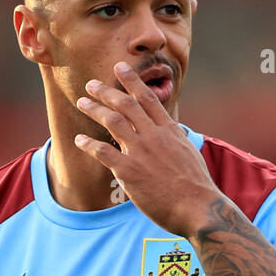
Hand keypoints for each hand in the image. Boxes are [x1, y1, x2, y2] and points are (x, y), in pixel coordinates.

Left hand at [74, 61, 225, 237]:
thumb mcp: (189, 153)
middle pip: (126, 104)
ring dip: (94, 109)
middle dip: (106, 91)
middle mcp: (154, 136)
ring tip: (82, 102)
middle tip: (91, 84)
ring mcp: (141, 152)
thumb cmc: (196, 186)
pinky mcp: (129, 172)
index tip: (119, 68)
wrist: (197, 207)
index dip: (131, 81)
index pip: (148, 98)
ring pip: (113, 121)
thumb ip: (176, 140)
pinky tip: (79, 140)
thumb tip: (174, 134)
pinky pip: (103, 152)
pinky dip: (88, 144)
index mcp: (170, 130)